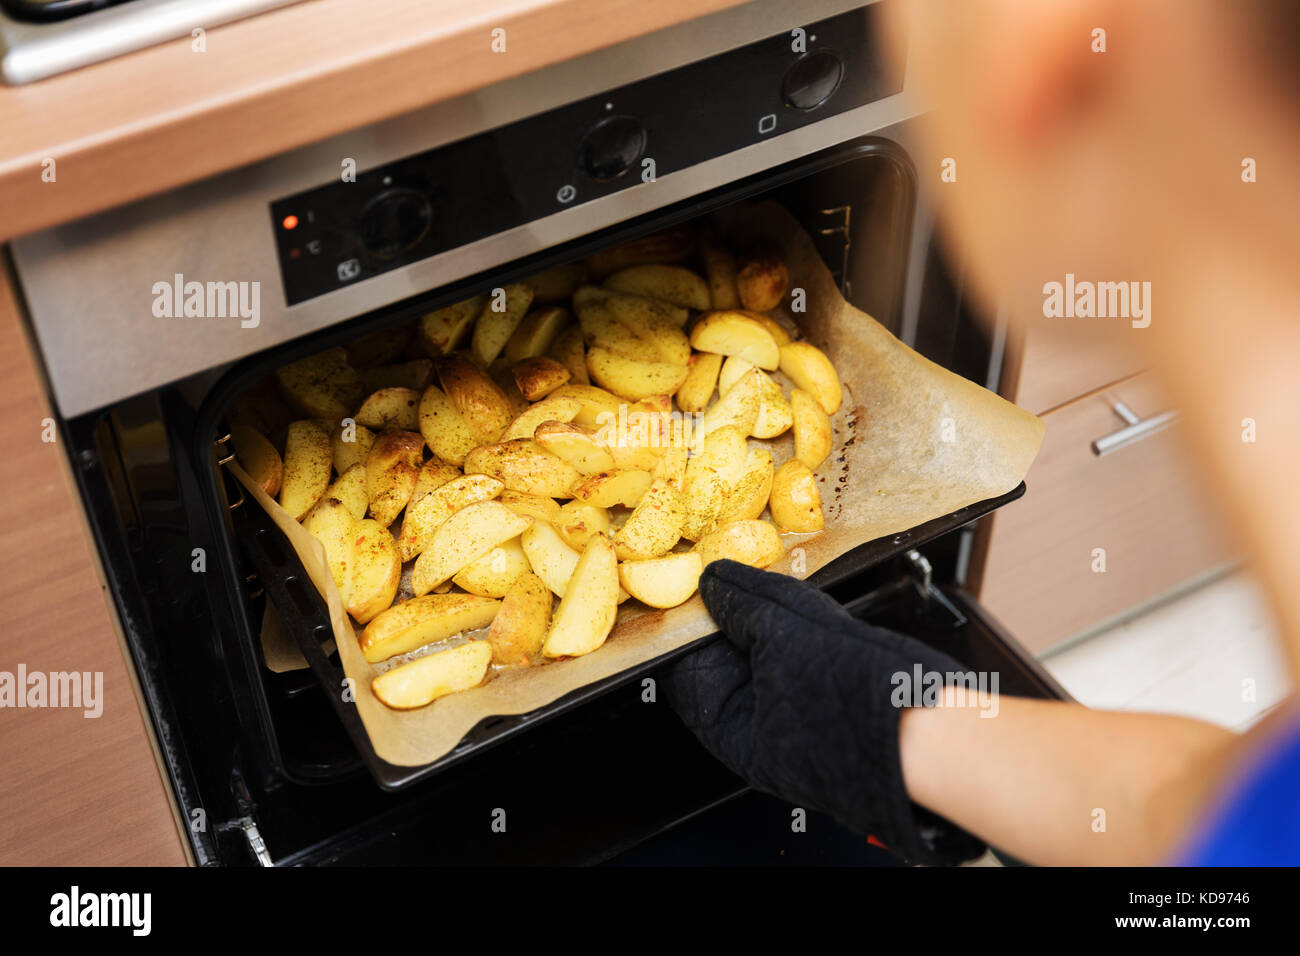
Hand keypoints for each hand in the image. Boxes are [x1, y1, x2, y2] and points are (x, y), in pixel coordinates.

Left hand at [663, 559, 986, 864]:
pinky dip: (801, 630)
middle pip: (726, 664)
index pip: (686, 673)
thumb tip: (714, 582)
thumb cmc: (857, 700)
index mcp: (733, 732)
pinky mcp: (836, 702)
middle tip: (727, 570)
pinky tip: (805, 605)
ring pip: (769, 658)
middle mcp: (762, 735)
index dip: (684, 626)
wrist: (935, 732)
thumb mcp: (784, 632)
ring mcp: (801, 721)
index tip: (689, 586)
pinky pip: (805, 660)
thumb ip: (743, 602)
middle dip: (727, 617)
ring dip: (766, 618)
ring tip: (767, 579)